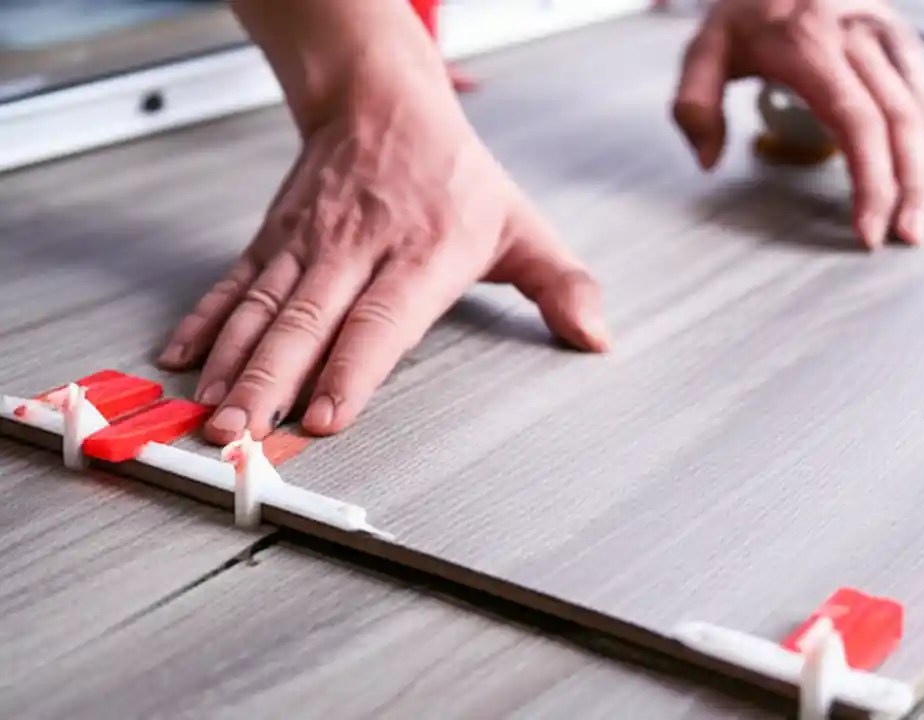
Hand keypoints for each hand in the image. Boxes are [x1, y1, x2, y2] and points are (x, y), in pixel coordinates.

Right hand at [158, 65, 608, 443]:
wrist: (382, 100)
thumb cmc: (452, 172)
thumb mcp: (520, 224)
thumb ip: (561, 284)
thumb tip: (596, 334)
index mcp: (420, 253)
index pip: (381, 320)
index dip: (351, 369)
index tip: (326, 415)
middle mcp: (356, 248)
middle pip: (306, 322)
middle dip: (268, 383)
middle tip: (240, 434)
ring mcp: (308, 243)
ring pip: (262, 308)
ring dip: (231, 363)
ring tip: (208, 411)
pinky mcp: (274, 239)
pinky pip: (233, 282)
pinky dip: (206, 320)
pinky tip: (183, 356)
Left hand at [672, 0, 923, 248]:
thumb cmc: (743, 10)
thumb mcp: (703, 47)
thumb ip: (694, 102)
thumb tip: (707, 160)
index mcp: (810, 41)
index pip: (856, 120)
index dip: (870, 180)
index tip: (867, 228)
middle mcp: (858, 33)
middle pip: (899, 119)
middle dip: (908, 186)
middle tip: (905, 237)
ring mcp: (885, 30)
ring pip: (922, 106)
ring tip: (919, 219)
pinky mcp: (900, 34)